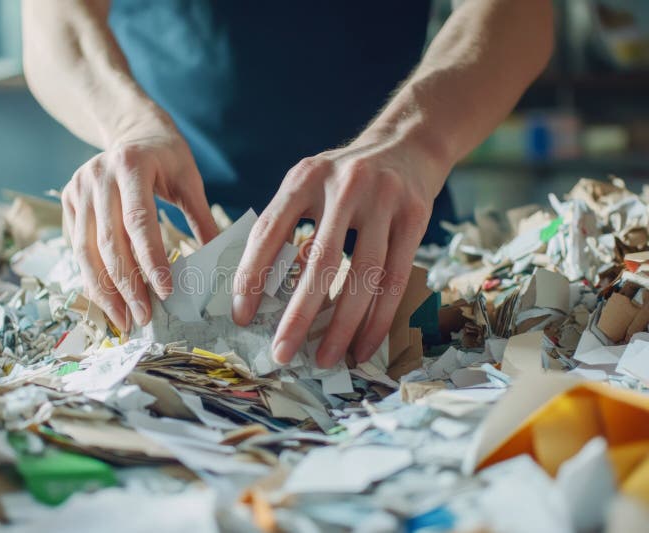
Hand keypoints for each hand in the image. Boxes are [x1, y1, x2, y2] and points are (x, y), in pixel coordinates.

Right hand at [62, 108, 218, 329]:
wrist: (131, 129)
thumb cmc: (166, 156)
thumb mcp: (188, 179)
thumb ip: (202, 218)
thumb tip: (222, 262)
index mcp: (130, 166)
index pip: (139, 222)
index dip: (150, 259)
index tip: (164, 292)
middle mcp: (97, 177)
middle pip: (109, 242)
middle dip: (126, 286)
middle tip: (143, 318)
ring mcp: (77, 190)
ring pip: (86, 251)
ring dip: (104, 290)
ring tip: (123, 320)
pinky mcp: (68, 202)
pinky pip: (78, 248)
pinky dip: (92, 278)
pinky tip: (108, 301)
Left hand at [232, 132, 446, 367]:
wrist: (408, 143)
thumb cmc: (346, 177)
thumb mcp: (310, 185)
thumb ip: (288, 225)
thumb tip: (263, 291)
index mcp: (306, 177)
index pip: (271, 231)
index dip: (252, 277)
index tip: (241, 317)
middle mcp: (345, 185)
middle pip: (321, 262)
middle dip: (299, 315)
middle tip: (282, 353)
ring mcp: (385, 199)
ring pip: (364, 276)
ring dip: (343, 326)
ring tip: (326, 359)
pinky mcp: (417, 216)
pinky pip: (396, 279)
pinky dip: (379, 318)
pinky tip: (364, 345)